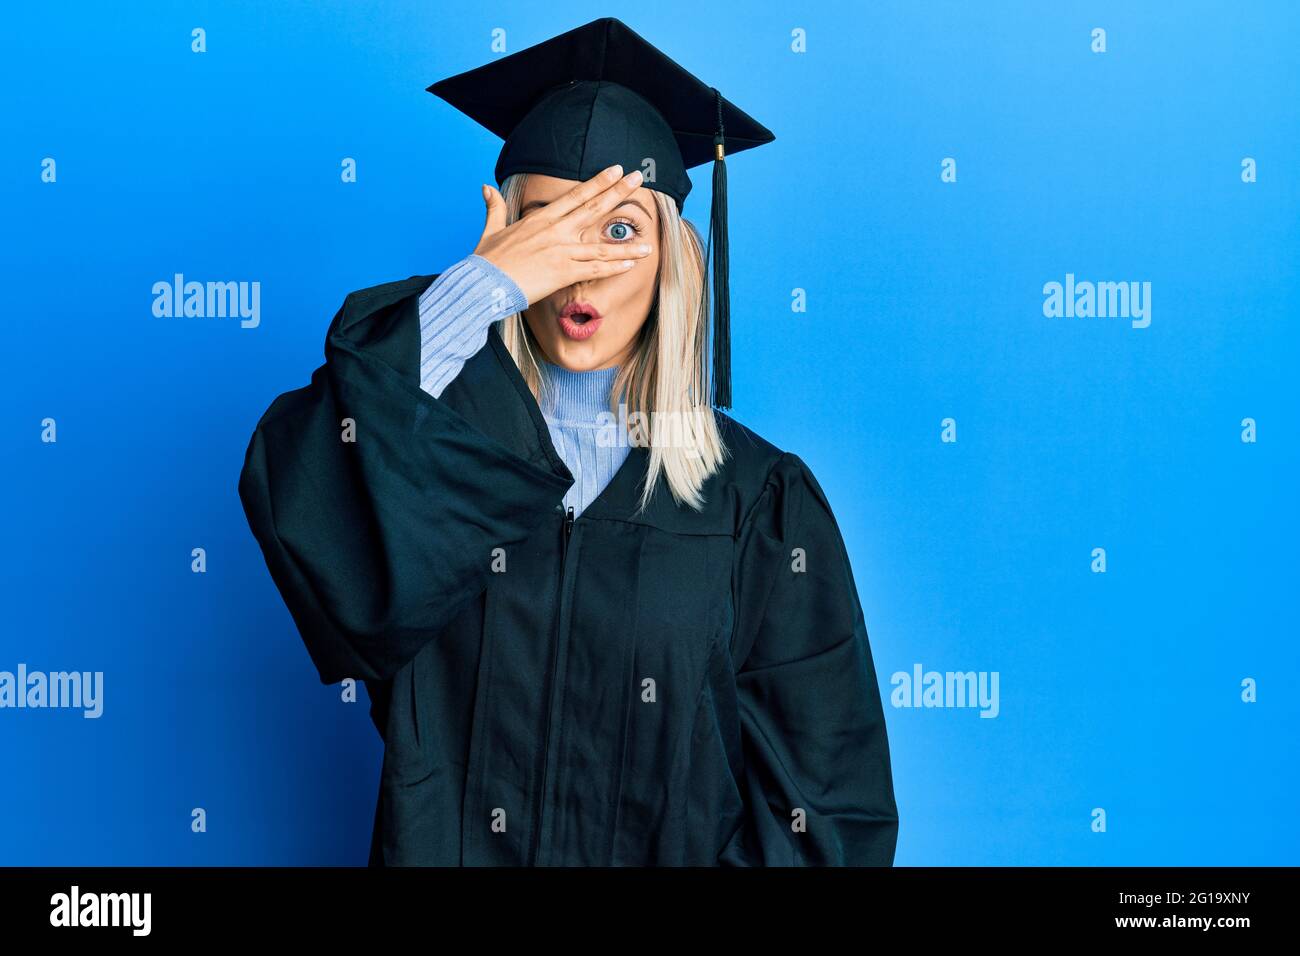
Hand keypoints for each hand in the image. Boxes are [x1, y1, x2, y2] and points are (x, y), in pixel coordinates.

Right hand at [472, 164, 651, 306]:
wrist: (482, 283)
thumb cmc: (486, 260)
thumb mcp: (490, 230)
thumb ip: (494, 208)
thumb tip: (486, 188)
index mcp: (540, 218)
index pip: (576, 195)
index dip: (598, 182)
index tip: (616, 170)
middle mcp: (555, 231)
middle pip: (594, 208)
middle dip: (619, 192)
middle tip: (639, 179)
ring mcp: (561, 252)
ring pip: (601, 245)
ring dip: (626, 244)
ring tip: (648, 242)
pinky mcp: (563, 273)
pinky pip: (595, 270)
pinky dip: (615, 267)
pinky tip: (632, 263)